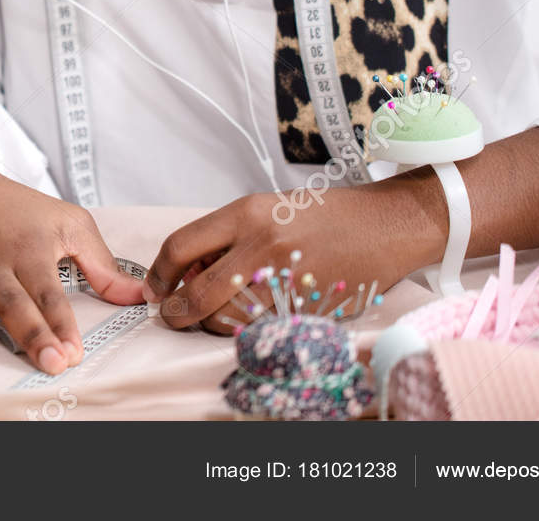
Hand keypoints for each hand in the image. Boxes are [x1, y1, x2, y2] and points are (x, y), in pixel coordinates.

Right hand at [0, 154, 145, 373]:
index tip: (75, 352)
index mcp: (30, 251)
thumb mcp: (66, 222)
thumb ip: (101, 263)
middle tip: (50, 362)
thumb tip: (138, 296)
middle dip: (31, 334)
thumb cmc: (17, 209)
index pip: (50, 293)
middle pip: (14, 304)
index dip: (62, 323)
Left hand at [143, 184, 444, 333]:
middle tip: (171, 316)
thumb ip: (224, 237)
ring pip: (228, 320)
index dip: (159, 273)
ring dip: (212, 325)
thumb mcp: (263, 209)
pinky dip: (247, 330)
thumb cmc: (320, 217)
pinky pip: (262, 329)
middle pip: (199, 294)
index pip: (180, 246)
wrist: (382, 226)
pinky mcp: (307, 307)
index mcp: (245, 213)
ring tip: (215, 316)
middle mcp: (262, 245)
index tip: (155, 288)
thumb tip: (184, 272)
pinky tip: (251, 317)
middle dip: (176, 312)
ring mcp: (286, 280)